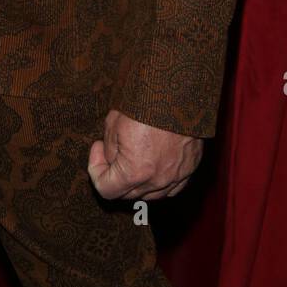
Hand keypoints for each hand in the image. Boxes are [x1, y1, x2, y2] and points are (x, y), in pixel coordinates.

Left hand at [88, 109, 202, 200]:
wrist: (178, 92)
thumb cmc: (144, 106)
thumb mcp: (113, 125)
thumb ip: (109, 151)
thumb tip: (111, 161)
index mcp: (135, 172)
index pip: (106, 189)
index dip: (96, 170)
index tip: (98, 149)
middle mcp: (158, 181)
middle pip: (127, 194)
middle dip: (115, 176)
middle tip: (111, 151)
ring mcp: (177, 177)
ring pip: (150, 194)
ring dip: (137, 182)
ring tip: (132, 157)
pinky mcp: (190, 168)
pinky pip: (171, 187)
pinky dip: (158, 181)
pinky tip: (152, 163)